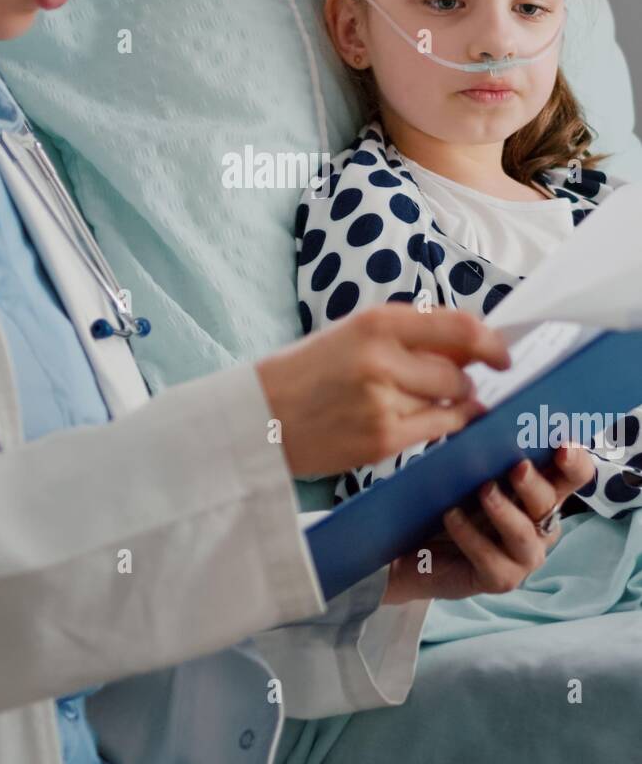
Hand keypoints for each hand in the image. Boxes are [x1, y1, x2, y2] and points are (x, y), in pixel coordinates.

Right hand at [256, 305, 509, 478]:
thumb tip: (472, 343)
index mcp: (375, 322)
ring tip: (427, 400)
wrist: (260, 416)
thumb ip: (409, 334)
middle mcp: (382, 359)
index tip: (503, 353)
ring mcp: (383, 403)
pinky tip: (435, 420)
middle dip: (465, 378)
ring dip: (453, 402)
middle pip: (458, 370)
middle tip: (454, 381)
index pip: (458, 326)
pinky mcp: (382, 440)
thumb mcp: (353, 334)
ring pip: (451, 401)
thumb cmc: (309, 371)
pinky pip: (438, 429)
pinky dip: (445, 423)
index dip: (491, 342)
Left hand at [384, 441, 594, 602]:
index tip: (563, 445)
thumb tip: (479, 416)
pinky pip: (491, 559)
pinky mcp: (500, 579)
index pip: (573, 474)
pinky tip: (451, 516)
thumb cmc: (446, 499)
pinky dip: (470, 536)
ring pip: (525, 535)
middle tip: (517, 466)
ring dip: (505, 511)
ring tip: (483, 490)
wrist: (414, 548)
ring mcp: (523, 555)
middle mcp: (540, 524)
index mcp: (541, 491)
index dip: (575, 460)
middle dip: (534, 483)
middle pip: (550, 502)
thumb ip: (478, 445)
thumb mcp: (462, 466)